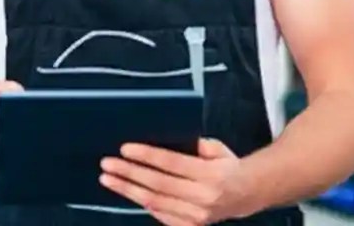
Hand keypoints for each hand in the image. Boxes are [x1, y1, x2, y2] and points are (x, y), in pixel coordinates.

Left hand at [99, 138, 254, 224]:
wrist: (246, 195)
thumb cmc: (226, 166)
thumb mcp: (217, 148)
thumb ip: (196, 144)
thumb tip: (170, 137)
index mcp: (211, 174)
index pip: (172, 163)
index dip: (147, 156)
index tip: (125, 149)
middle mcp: (204, 197)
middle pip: (158, 184)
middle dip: (129, 173)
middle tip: (107, 164)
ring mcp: (197, 216)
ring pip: (155, 202)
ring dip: (128, 190)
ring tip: (108, 178)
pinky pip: (161, 215)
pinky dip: (142, 203)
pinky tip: (127, 192)